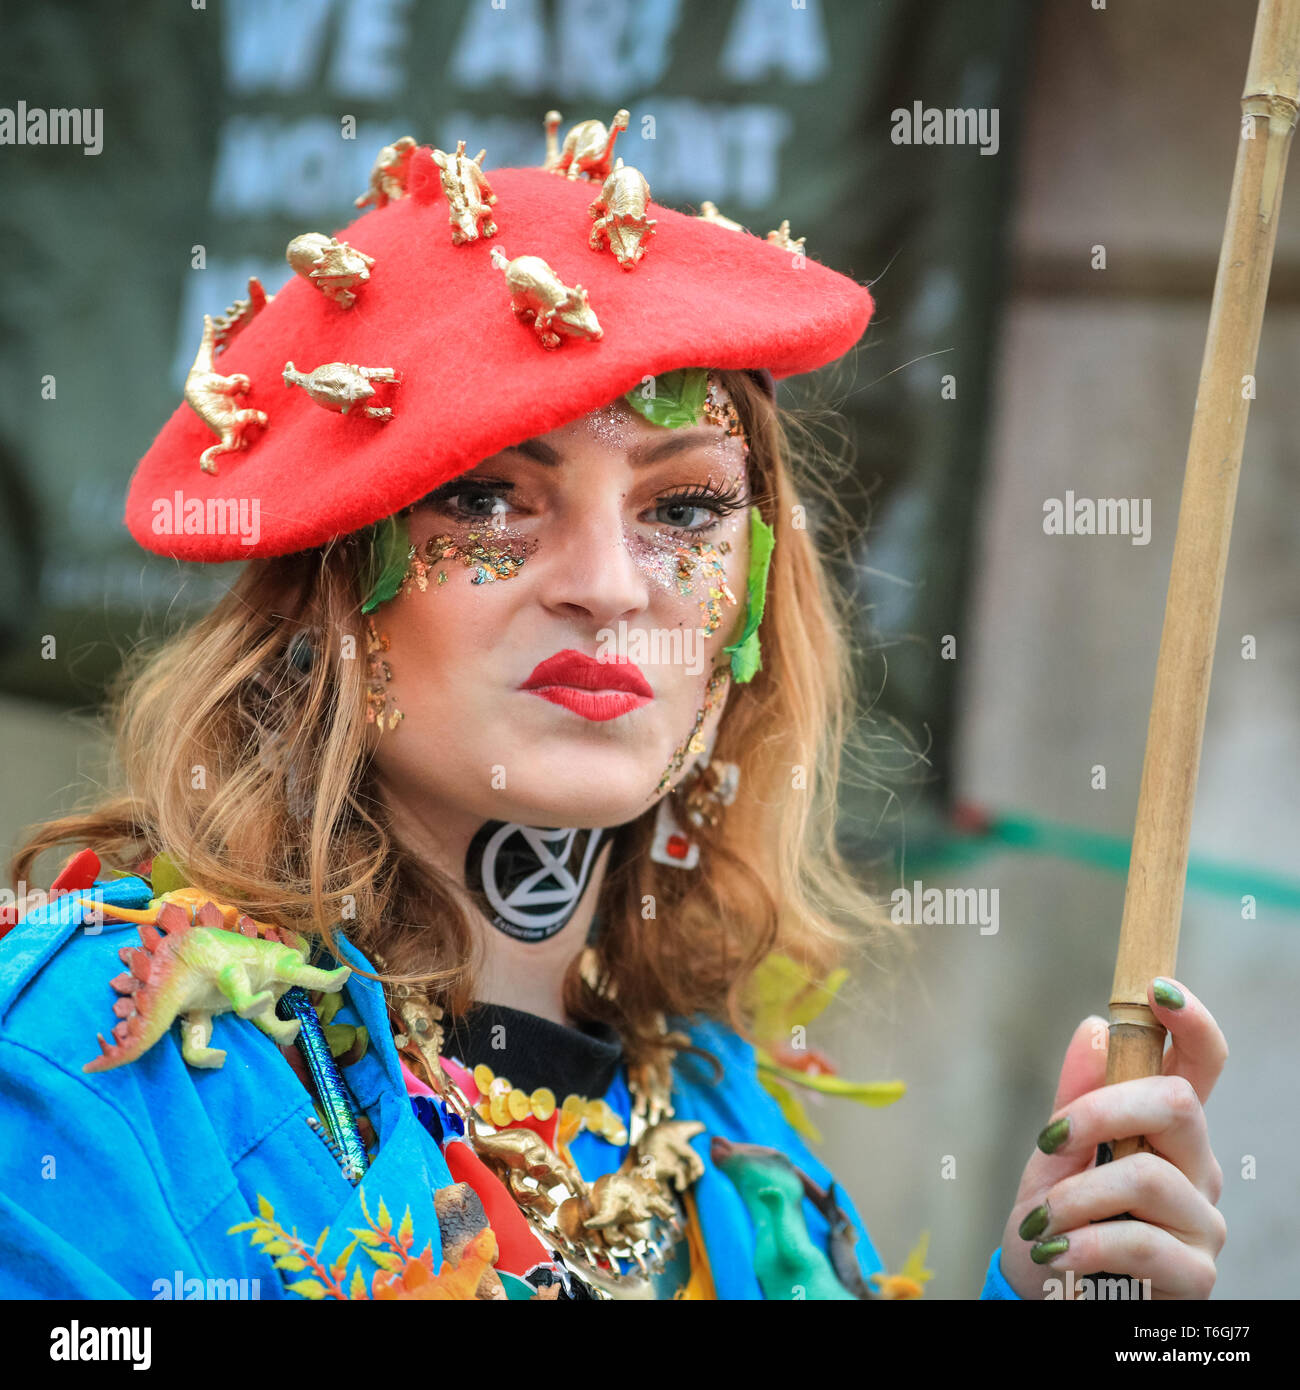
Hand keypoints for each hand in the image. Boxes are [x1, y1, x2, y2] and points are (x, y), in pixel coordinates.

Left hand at [997, 978, 1226, 1299]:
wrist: (1044, 1291)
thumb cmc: (1056, 1216)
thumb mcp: (1053, 1151)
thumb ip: (1076, 1094)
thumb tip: (1094, 1027)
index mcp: (1165, 1127)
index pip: (1200, 1063)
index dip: (1191, 1021)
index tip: (1158, 990)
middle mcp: (1196, 1166)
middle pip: (1175, 1104)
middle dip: (1102, 1109)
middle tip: (1049, 1136)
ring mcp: (1201, 1220)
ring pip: (1147, 1176)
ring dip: (1076, 1196)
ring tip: (1041, 1222)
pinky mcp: (1194, 1272)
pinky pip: (1141, 1240)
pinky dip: (1084, 1243)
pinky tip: (1055, 1253)